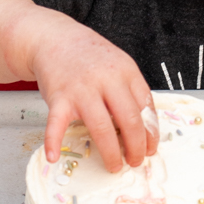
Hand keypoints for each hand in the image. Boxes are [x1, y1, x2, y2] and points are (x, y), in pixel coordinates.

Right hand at [0, 0, 157, 172]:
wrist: (54, 38)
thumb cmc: (88, 56)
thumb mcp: (118, 65)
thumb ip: (130, 90)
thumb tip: (145, 127)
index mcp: (126, 71)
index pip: (146, 107)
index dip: (151, 132)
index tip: (151, 148)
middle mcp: (107, 80)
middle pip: (130, 121)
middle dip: (136, 147)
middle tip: (136, 161)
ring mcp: (82, 89)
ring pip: (102, 128)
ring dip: (111, 153)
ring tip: (114, 165)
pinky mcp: (59, 97)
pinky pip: (57, 124)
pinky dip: (53, 142)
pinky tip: (53, 156)